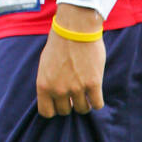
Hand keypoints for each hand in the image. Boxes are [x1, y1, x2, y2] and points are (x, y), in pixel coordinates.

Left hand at [36, 4, 105, 118]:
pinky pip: (97, 104)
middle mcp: (58, 90)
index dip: (54, 109)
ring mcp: (76, 88)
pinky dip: (97, 101)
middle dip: (70, 104)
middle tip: (75, 93)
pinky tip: (96, 92)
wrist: (75, 29)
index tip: (60, 102)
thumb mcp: (45, 65)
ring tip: (86, 93)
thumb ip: (49, 82)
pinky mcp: (93, 84)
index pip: (46, 112)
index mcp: (43, 85)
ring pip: (83, 109)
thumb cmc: (59, 43)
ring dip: (85, 103)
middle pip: (65, 111)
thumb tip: (56, 96)